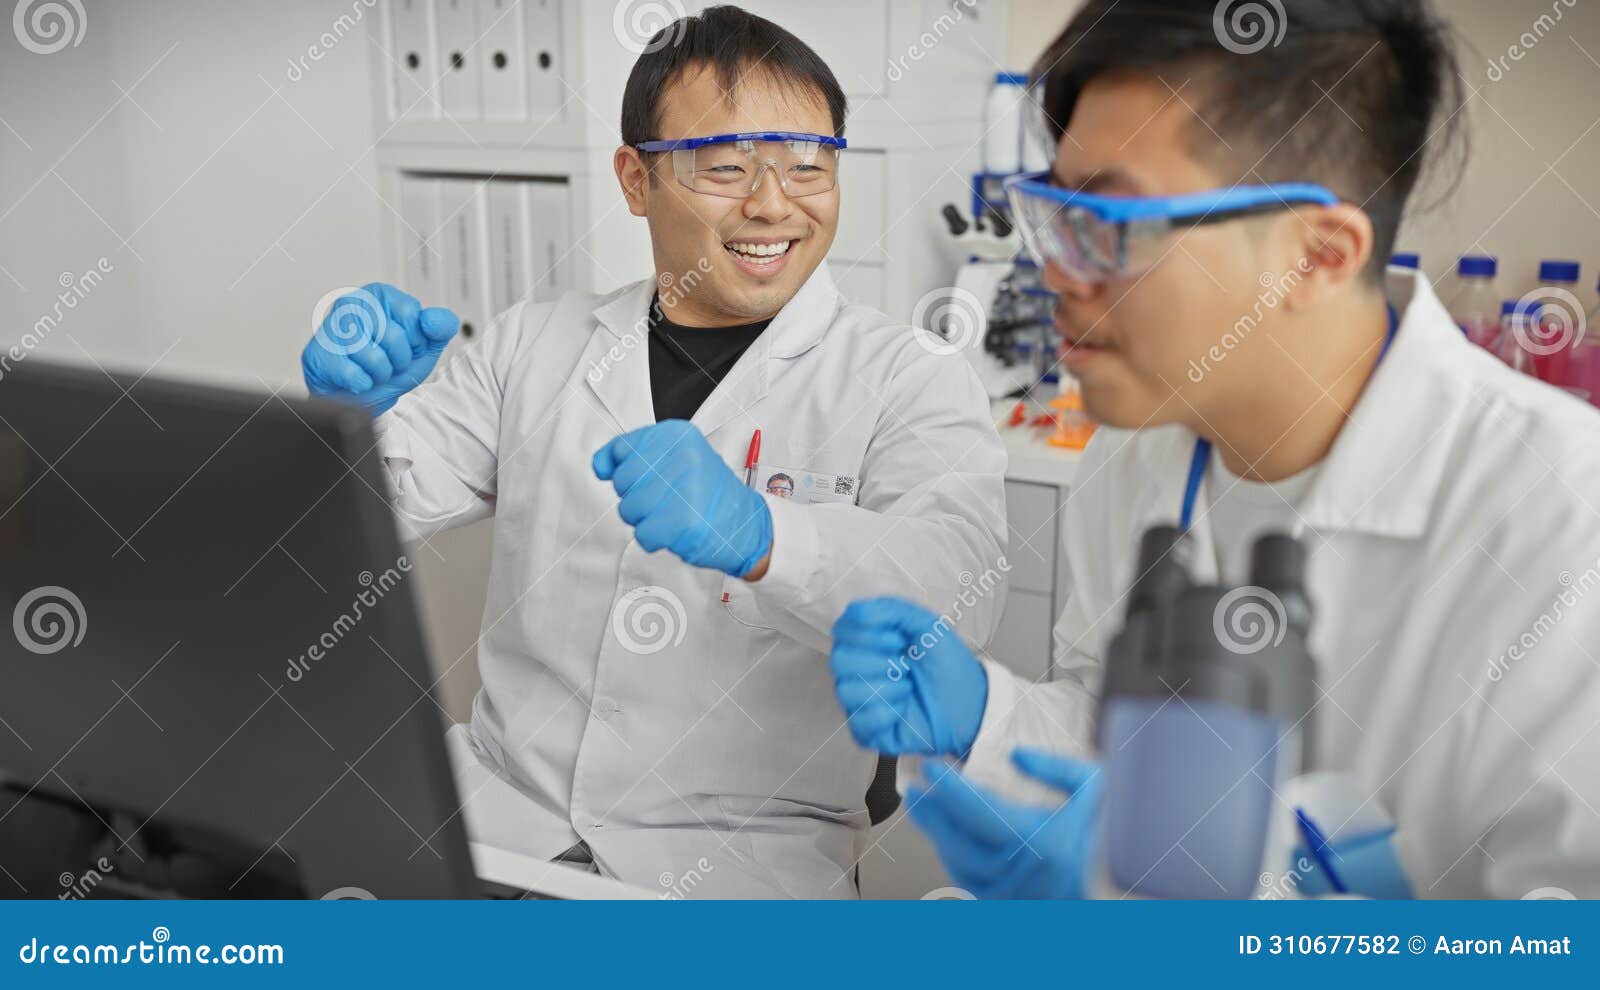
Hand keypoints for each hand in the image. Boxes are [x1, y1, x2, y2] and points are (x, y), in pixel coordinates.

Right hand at [301, 283, 458, 415]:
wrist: (360, 393)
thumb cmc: (388, 363)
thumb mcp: (424, 345)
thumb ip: (441, 327)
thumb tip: (432, 320)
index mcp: (381, 295)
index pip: (413, 316)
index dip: (415, 340)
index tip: (406, 344)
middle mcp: (354, 303)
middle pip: (395, 338)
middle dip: (398, 360)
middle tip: (387, 361)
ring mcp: (333, 326)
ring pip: (376, 358)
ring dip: (381, 374)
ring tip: (371, 369)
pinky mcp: (320, 354)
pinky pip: (356, 377)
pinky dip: (363, 385)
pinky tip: (356, 378)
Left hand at [591, 420, 772, 577]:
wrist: (746, 524)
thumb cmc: (707, 492)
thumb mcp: (675, 459)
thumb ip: (633, 456)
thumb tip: (600, 465)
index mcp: (677, 435)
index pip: (622, 449)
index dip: (627, 471)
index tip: (649, 479)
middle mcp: (681, 456)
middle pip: (622, 482)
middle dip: (637, 498)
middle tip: (669, 499)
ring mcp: (683, 488)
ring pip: (628, 510)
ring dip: (646, 520)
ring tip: (675, 513)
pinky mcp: (683, 521)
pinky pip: (642, 535)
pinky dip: (655, 539)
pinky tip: (676, 530)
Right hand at [828, 597, 987, 757]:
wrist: (970, 702)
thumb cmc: (948, 664)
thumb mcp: (926, 625)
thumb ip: (892, 609)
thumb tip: (857, 611)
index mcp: (868, 641)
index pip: (842, 629)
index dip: (866, 633)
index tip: (897, 640)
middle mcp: (858, 669)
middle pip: (838, 660)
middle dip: (878, 662)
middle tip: (905, 666)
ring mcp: (860, 700)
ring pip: (846, 690)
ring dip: (884, 688)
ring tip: (908, 687)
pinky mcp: (866, 729)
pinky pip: (859, 720)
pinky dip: (887, 713)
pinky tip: (903, 709)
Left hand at [906, 749, 1104, 898]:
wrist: (1111, 891)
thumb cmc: (1100, 838)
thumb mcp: (1093, 790)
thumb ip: (1058, 768)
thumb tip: (1016, 757)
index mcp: (1041, 843)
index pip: (981, 811)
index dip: (950, 787)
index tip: (932, 766)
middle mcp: (1020, 872)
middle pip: (958, 841)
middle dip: (931, 811)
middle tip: (915, 786)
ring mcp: (1008, 893)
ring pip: (956, 863)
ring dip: (935, 832)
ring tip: (920, 805)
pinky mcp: (1000, 904)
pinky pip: (964, 879)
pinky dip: (949, 854)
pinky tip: (941, 832)